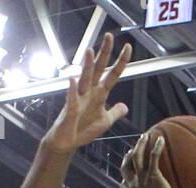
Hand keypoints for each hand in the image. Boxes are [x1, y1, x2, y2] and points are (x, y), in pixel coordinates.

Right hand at [45, 34, 131, 153]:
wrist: (67, 142)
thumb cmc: (83, 129)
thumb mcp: (105, 121)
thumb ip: (115, 112)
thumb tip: (125, 106)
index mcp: (99, 94)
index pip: (112, 75)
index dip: (120, 63)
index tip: (128, 47)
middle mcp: (89, 92)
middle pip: (98, 70)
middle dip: (104, 54)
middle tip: (110, 36)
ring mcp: (79, 99)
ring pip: (84, 79)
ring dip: (87, 66)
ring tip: (90, 51)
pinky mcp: (70, 110)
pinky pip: (72, 99)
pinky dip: (72, 91)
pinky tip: (73, 80)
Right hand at [121, 132, 177, 187]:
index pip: (123, 183)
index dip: (123, 178)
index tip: (125, 176)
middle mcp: (134, 184)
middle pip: (126, 166)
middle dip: (128, 156)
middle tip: (133, 149)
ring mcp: (143, 178)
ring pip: (137, 156)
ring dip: (140, 145)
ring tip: (144, 137)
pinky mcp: (153, 175)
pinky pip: (154, 157)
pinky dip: (156, 147)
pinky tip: (160, 139)